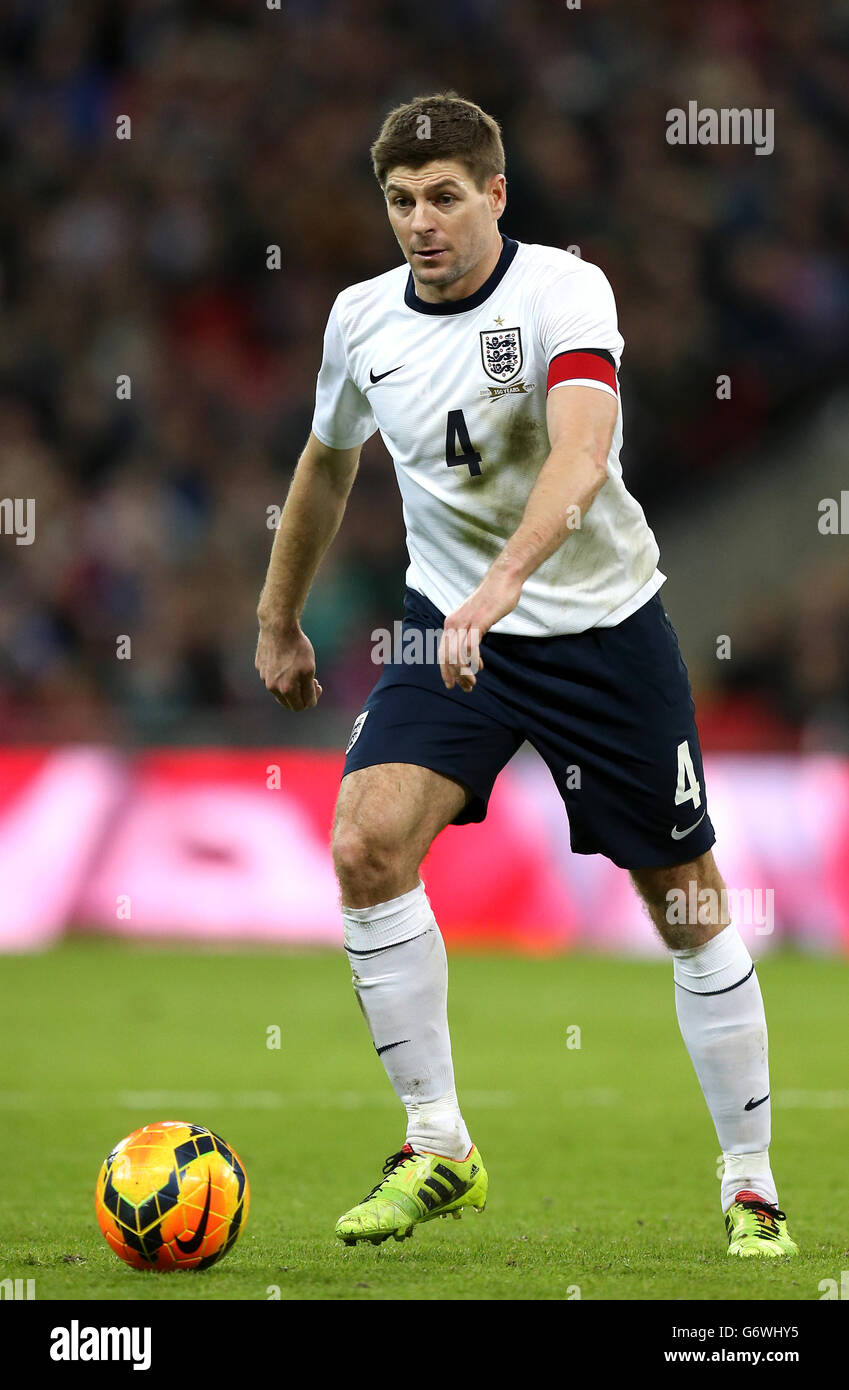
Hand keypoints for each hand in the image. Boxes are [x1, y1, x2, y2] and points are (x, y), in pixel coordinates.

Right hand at [255, 619, 321, 710]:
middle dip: (301, 696)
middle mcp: (271, 686)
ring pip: (279, 690)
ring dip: (291, 685)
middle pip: (288, 703)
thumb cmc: (297, 647)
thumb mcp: (309, 670)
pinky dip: (281, 674)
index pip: (300, 707)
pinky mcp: (259, 666)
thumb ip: (309, 690)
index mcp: (285, 689)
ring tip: (299, 671)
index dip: (312, 699)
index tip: (317, 685)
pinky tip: (287, 660)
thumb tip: (308, 703)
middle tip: (311, 682)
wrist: (278, 627)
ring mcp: (263, 676)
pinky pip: (272, 676)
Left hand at [439, 567, 522, 691]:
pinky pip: (471, 647)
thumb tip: (469, 651)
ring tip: (473, 682)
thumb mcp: (475, 618)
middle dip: (456, 676)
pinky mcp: (478, 622)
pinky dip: (474, 660)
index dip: (445, 671)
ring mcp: (465, 622)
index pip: (442, 653)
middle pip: (448, 657)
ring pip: (458, 655)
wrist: (502, 580)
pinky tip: (479, 666)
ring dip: (465, 673)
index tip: (451, 685)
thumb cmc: (492, 600)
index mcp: (450, 623)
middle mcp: (453, 623)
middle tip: (467, 688)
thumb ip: (469, 632)